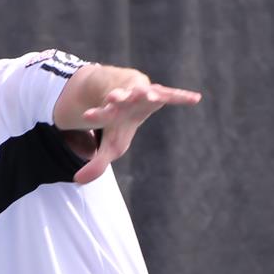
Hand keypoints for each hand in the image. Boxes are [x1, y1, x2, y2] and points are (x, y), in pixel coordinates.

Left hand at [72, 79, 201, 184]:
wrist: (129, 94)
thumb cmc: (119, 123)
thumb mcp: (110, 144)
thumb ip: (96, 163)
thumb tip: (77, 181)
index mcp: (111, 111)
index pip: (101, 114)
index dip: (95, 115)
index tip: (87, 116)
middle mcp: (125, 100)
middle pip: (120, 98)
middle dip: (118, 98)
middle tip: (114, 98)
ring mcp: (142, 94)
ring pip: (143, 92)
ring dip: (144, 93)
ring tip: (148, 94)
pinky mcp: (159, 92)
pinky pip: (173, 95)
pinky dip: (182, 97)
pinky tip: (196, 99)